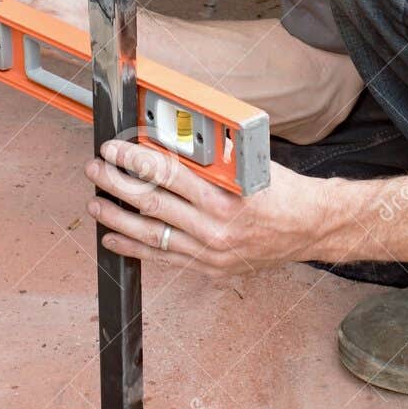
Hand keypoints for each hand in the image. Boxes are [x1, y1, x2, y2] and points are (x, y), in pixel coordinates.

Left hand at [84, 139, 333, 278]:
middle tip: (96, 170)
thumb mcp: (249, 165)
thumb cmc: (283, 192)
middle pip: (152, 205)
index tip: (114, 150)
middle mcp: (216, 230)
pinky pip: (164, 258)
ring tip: (96, 204)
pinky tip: (114, 239)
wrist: (311, 228)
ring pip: (152, 236)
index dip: (134, 161)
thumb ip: (212, 158)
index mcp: (226, 198)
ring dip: (118, 219)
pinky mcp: (210, 268)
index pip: (167, 176)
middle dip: (117, 185)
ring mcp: (211, 254)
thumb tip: (169, 139)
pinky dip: (135, 248)